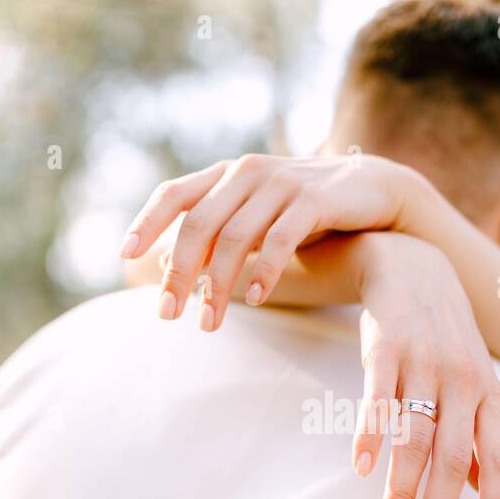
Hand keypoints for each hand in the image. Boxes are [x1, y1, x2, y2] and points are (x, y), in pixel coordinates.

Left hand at [117, 154, 423, 329]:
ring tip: (209, 325)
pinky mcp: (314, 200)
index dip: (147, 221)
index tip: (125, 255)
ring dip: (218, 285)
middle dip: (178, 273)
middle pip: (198, 224)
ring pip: (235, 237)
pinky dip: (265, 271)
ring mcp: (281, 183)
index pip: (175, 193)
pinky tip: (257, 300)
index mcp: (228, 175)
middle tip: (167, 315)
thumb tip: (167, 268)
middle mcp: (248, 173)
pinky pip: (280, 239)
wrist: (374, 190)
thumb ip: (218, 236)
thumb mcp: (257, 219)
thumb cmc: (307, 211)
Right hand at [349, 233, 499, 498]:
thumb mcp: (472, 381)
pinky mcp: (387, 346)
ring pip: (416, 437)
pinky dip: (371, 434)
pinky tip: (362, 469)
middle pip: (455, 457)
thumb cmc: (444, 337)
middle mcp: (463, 381)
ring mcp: (425, 363)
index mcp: (489, 396)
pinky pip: (379, 397)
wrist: (412, 265)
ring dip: (402, 489)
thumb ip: (477, 434)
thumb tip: (483, 489)